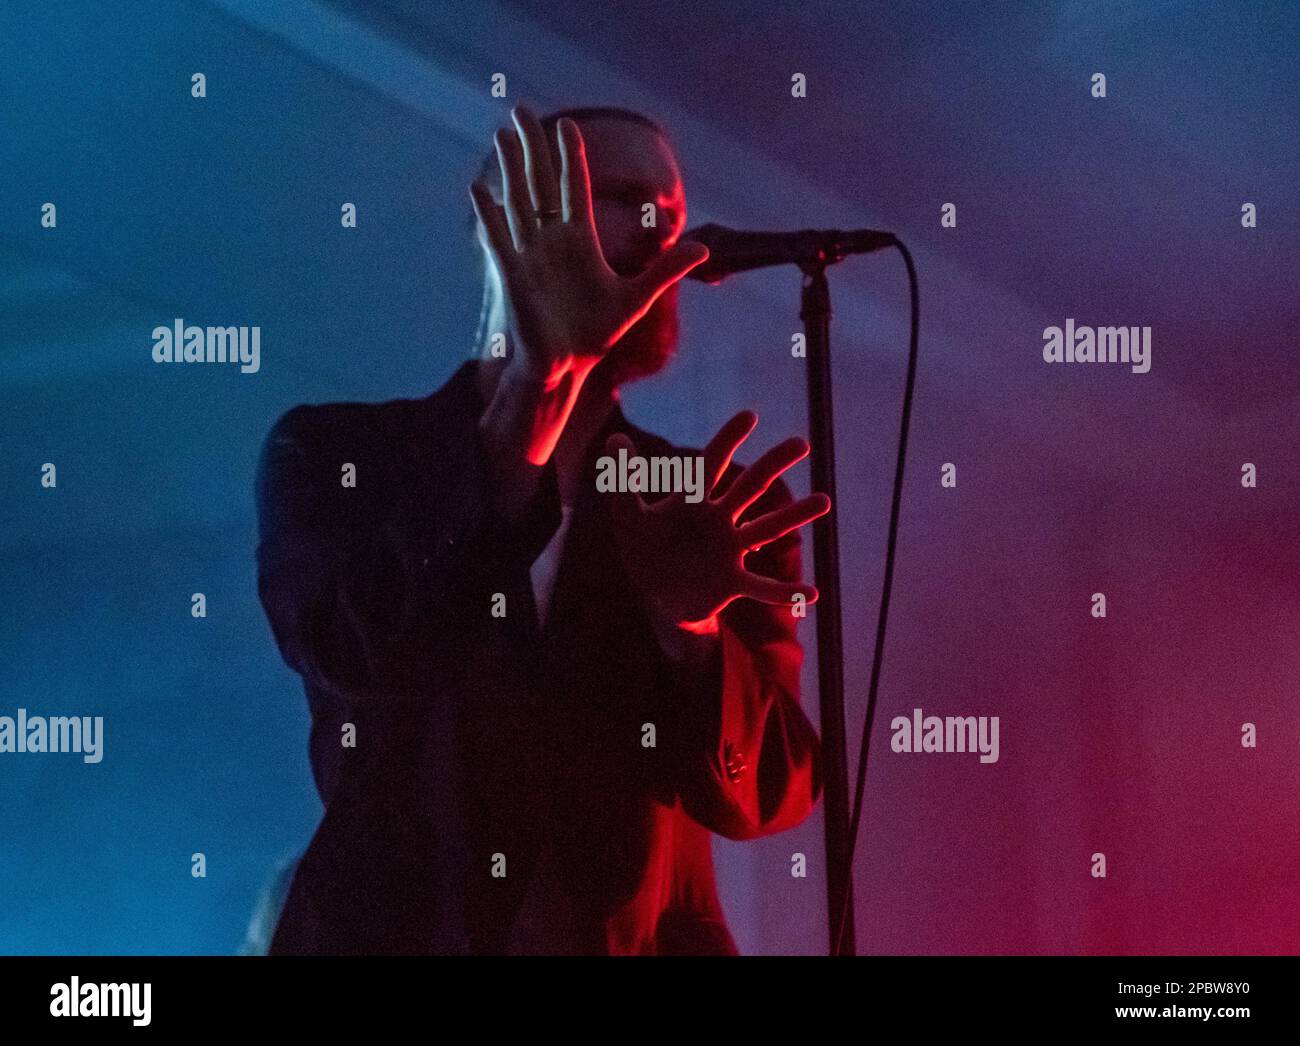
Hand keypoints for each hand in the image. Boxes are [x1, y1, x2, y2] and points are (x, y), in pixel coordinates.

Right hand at [469, 105, 708, 388]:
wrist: (566, 367)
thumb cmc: (596, 334)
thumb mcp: (637, 297)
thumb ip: (665, 270)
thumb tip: (703, 249)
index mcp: (580, 241)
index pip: (573, 187)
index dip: (570, 156)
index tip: (566, 124)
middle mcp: (552, 241)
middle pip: (540, 182)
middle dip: (532, 146)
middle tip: (520, 108)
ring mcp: (530, 255)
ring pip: (518, 201)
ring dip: (509, 167)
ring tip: (501, 133)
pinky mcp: (513, 275)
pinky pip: (499, 238)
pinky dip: (488, 214)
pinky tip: (478, 188)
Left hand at [605, 411, 830, 629]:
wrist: (657, 593)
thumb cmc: (645, 548)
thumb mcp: (627, 516)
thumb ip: (622, 480)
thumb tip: (616, 437)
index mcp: (694, 499)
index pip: (711, 464)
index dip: (728, 440)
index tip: (750, 416)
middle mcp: (719, 519)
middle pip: (749, 487)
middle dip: (773, 464)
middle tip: (801, 442)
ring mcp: (730, 549)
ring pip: (766, 528)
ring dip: (794, 516)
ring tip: (824, 500)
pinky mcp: (732, 582)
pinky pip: (762, 586)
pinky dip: (784, 592)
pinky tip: (812, 593)